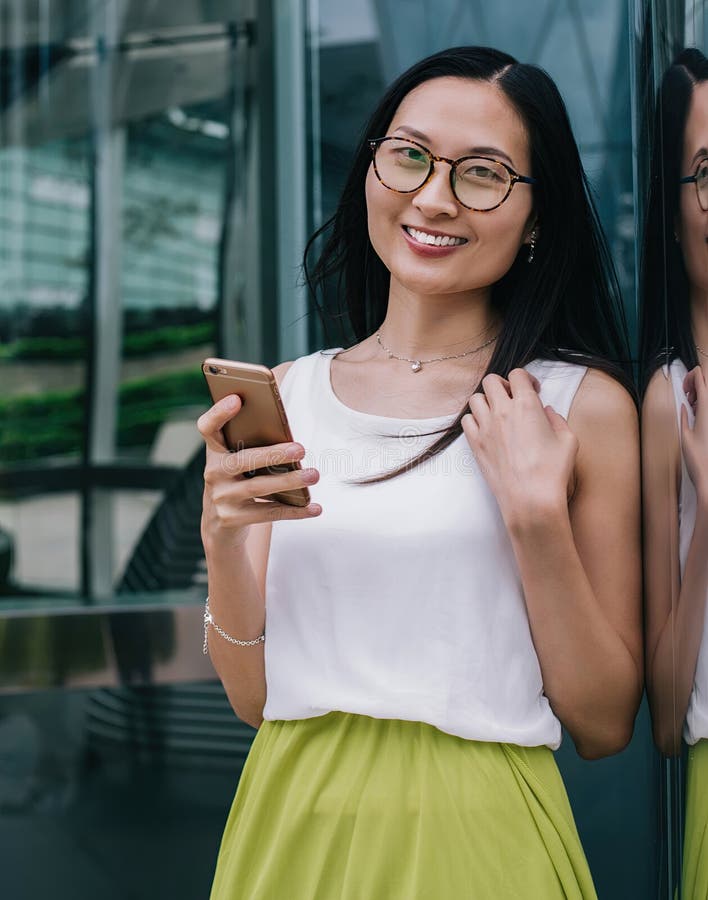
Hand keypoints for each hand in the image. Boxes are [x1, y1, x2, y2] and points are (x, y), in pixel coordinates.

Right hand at [197, 394, 320, 550]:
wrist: (220, 526)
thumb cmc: (239, 481)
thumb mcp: (239, 462)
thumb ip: (255, 446)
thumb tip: (293, 440)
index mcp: (214, 452)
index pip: (208, 427)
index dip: (218, 412)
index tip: (237, 398)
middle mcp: (212, 473)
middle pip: (243, 460)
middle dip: (274, 454)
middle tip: (301, 448)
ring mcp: (220, 498)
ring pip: (258, 487)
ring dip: (290, 481)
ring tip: (314, 475)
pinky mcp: (231, 520)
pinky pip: (268, 513)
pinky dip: (295, 511)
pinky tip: (315, 508)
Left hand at [461, 368, 577, 525]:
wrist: (530, 498)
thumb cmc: (552, 471)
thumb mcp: (568, 441)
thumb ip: (557, 420)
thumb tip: (547, 412)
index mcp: (527, 405)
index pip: (517, 374)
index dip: (526, 378)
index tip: (532, 390)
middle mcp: (502, 411)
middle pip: (491, 380)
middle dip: (503, 384)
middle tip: (512, 397)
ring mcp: (485, 427)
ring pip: (476, 398)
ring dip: (487, 400)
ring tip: (498, 413)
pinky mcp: (475, 444)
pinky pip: (467, 420)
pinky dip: (475, 419)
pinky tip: (487, 428)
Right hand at [681, 366, 707, 503]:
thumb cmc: (699, 459)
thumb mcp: (685, 435)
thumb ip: (685, 416)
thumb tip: (685, 407)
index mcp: (707, 410)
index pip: (702, 382)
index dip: (693, 377)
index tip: (688, 381)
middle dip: (697, 384)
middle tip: (688, 392)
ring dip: (701, 395)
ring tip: (692, 404)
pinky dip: (704, 406)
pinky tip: (698, 413)